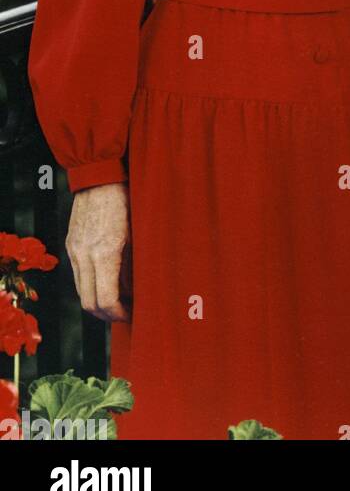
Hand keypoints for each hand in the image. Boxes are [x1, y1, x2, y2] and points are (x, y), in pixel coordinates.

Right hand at [66, 182, 131, 321]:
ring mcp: (74, 250)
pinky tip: (108, 279)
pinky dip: (90, 284)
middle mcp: (85, 255)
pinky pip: (77, 274)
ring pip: (81, 291)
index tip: (131, 315)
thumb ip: (133, 264)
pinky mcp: (71, 244)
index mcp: (105, 253)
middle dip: (107, 314)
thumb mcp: (137, 233)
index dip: (119, 314)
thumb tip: (134, 290)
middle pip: (89, 302)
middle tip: (125, 313)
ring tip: (119, 298)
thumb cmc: (127, 200)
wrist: (100, 176)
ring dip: (97, 301)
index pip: (106, 300)